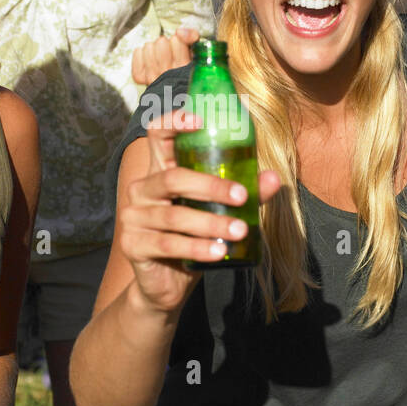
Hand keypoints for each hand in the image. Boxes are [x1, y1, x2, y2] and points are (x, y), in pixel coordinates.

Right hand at [118, 108, 280, 313]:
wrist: (166, 284)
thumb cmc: (193, 238)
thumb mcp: (218, 212)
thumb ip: (242, 193)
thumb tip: (273, 178)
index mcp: (161, 171)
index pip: (158, 135)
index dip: (174, 122)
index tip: (201, 121)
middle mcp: (143, 189)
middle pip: (172, 177)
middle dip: (211, 185)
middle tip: (243, 196)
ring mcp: (134, 217)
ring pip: (174, 215)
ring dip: (211, 223)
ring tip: (239, 231)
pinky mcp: (133, 244)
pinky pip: (168, 243)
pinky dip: (197, 247)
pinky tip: (219, 251)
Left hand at [131, 26, 199, 85]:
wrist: (171, 88)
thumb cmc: (183, 65)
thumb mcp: (194, 49)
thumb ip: (191, 35)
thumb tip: (179, 32)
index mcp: (185, 67)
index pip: (176, 40)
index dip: (177, 42)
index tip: (179, 50)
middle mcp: (169, 75)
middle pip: (161, 42)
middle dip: (164, 44)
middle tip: (168, 54)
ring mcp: (153, 77)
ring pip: (148, 47)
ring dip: (153, 49)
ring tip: (158, 58)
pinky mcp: (140, 77)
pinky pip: (137, 52)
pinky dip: (141, 54)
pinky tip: (148, 61)